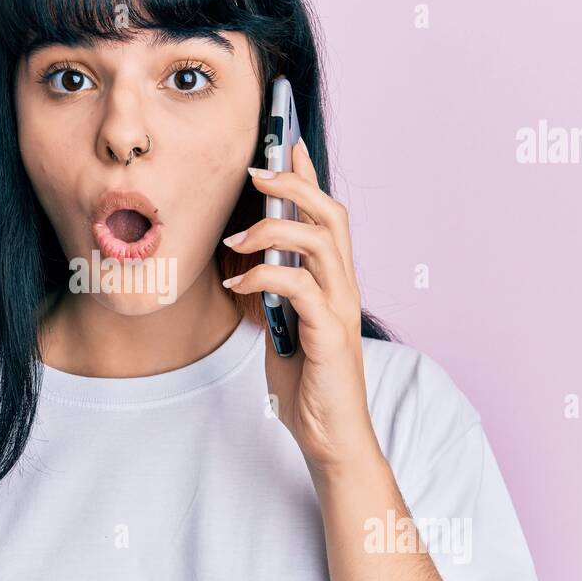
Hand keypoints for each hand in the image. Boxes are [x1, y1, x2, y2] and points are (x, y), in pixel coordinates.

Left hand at [221, 138, 383, 478]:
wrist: (330, 437)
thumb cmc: (306, 383)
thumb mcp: (282, 326)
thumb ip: (275, 293)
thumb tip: (251, 264)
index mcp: (334, 282)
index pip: (327, 216)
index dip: (308, 177)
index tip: (287, 143)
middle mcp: (344, 288)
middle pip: (331, 214)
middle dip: (294, 185)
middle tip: (256, 173)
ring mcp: (341, 308)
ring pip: (321, 241)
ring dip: (274, 228)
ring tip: (237, 239)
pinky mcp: (329, 334)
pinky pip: (299, 286)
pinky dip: (265, 274)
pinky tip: (239, 281)